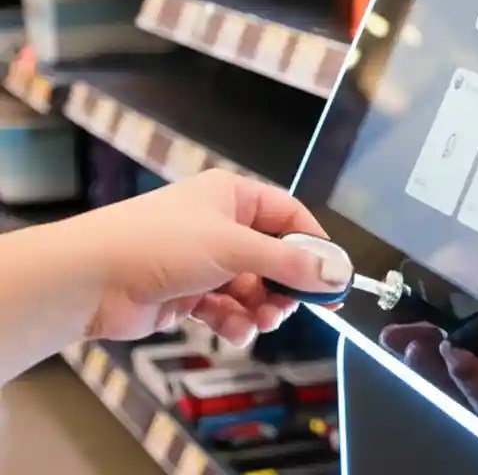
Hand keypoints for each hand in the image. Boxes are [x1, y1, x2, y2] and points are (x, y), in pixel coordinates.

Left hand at [71, 170, 348, 344]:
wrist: (88, 280)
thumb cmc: (155, 244)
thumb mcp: (234, 248)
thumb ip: (289, 263)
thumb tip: (336, 274)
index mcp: (232, 197)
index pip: (290, 216)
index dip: (314, 246)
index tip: (333, 277)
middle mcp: (220, 226)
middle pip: (275, 258)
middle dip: (285, 287)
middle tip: (295, 308)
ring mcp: (203, 262)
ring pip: (253, 289)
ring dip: (261, 309)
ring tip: (260, 322)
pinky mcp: (187, 295)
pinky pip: (227, 310)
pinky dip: (235, 323)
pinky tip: (235, 332)